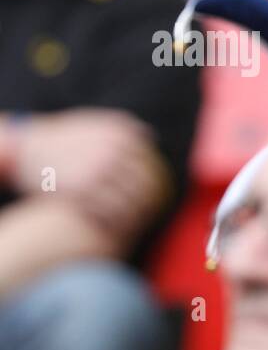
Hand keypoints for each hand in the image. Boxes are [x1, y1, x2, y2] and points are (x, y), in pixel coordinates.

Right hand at [9, 110, 167, 237]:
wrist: (27, 148)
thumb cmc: (65, 138)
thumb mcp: (94, 122)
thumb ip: (125, 127)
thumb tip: (151, 137)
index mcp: (123, 136)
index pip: (153, 167)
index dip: (158, 185)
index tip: (158, 198)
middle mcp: (114, 151)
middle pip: (145, 186)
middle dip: (148, 203)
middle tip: (147, 217)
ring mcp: (98, 170)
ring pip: (129, 201)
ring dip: (132, 216)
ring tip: (131, 226)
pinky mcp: (81, 189)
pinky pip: (106, 211)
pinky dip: (111, 222)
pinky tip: (110, 227)